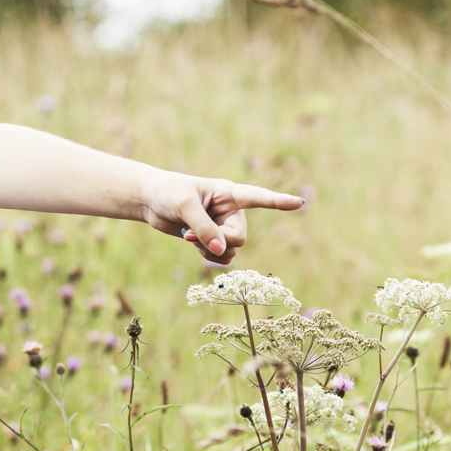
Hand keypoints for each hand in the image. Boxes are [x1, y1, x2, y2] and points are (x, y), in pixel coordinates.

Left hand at [139, 171, 305, 263]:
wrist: (151, 201)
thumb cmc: (168, 193)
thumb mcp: (184, 207)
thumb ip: (204, 227)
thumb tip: (221, 250)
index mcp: (229, 193)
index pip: (258, 197)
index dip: (278, 201)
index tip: (299, 203)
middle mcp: (231, 211)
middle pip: (240, 237)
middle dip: (219, 242)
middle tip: (193, 234)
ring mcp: (223, 226)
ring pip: (232, 251)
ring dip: (211, 251)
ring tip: (190, 236)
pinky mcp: (213, 238)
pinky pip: (220, 256)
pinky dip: (206, 254)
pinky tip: (192, 242)